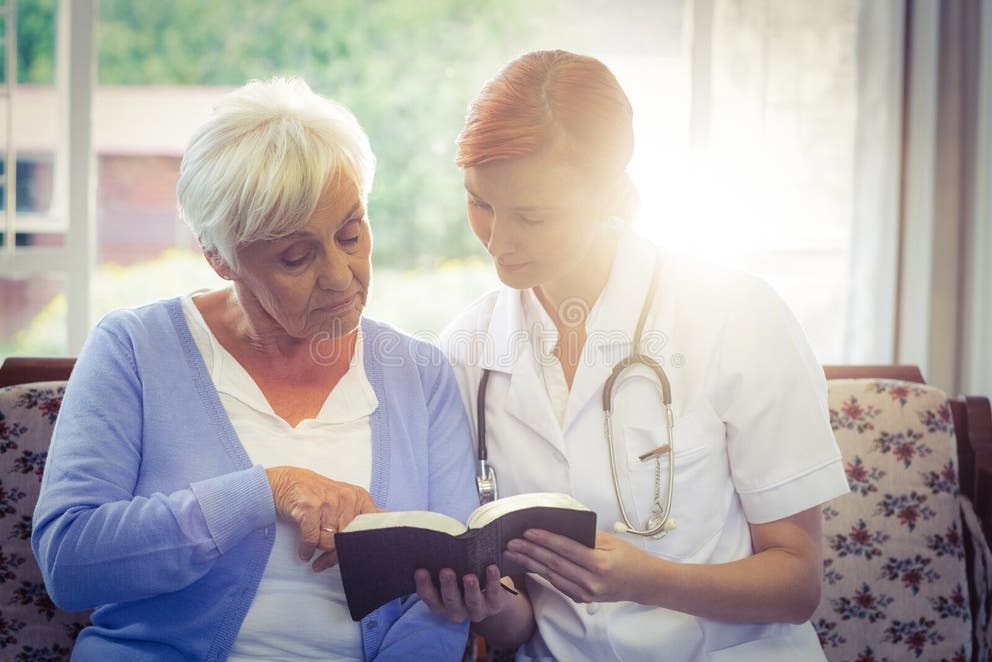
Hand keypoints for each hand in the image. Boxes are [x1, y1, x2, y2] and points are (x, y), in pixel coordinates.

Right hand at [266, 465, 379, 571]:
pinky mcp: (310, 508)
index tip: (354, 557)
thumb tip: (386, 517)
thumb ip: (362, 511)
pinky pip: (312, 539)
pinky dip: (306, 549)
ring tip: (313, 551)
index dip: (361, 547)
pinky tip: (304, 552)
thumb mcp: (344, 498)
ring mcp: (329, 502)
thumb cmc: (315, 493)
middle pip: (348, 539)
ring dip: (319, 550)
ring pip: (329, 541)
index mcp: (358, 497)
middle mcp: (346, 498)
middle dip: (335, 554)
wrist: (285, 482)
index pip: (369, 529)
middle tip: (324, 562)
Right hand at [414, 565, 514, 622]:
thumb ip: (441, 565)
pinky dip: (492, 581)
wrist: (489, 596)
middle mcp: (455, 610)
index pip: (428, 596)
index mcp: (440, 603)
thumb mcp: (450, 576)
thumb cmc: (461, 579)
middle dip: (448, 586)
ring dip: (470, 589)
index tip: (419, 570)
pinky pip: (493, 594)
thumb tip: (433, 544)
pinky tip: (491, 568)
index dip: (423, 585)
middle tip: (446, 571)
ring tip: (469, 577)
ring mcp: (475, 610)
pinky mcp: (493, 606)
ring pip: (472, 602)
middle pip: (450, 600)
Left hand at [503, 529, 651, 602]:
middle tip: (511, 542)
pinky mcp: (582, 599)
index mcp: (599, 563)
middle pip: (554, 564)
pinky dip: (542, 574)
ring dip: (530, 564)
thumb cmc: (629, 557)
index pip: (565, 549)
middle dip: (530, 552)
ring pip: (552, 576)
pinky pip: (558, 585)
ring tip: (514, 553)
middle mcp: (591, 581)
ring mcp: (586, 593)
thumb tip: (558, 527)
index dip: (544, 540)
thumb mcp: (611, 541)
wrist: (644, 583)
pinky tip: (530, 565)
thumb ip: (586, 536)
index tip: (526, 531)